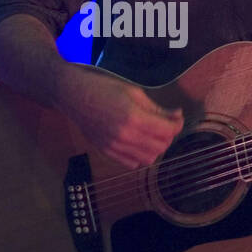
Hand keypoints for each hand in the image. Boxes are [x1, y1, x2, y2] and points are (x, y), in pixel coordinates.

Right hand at [56, 65, 183, 169]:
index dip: (177, 124)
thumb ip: (156, 108)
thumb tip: (176, 116)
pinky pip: (131, 163)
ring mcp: (114, 146)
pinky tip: (137, 142)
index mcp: (134, 117)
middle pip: (161, 147)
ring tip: (152, 134)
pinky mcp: (106, 151)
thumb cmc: (103, 88)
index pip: (168, 130)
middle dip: (168, 136)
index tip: (176, 117)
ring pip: (148, 159)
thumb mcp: (134, 92)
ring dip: (155, 148)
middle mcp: (125, 136)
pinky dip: (139, 156)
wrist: (74, 95)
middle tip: (165, 124)